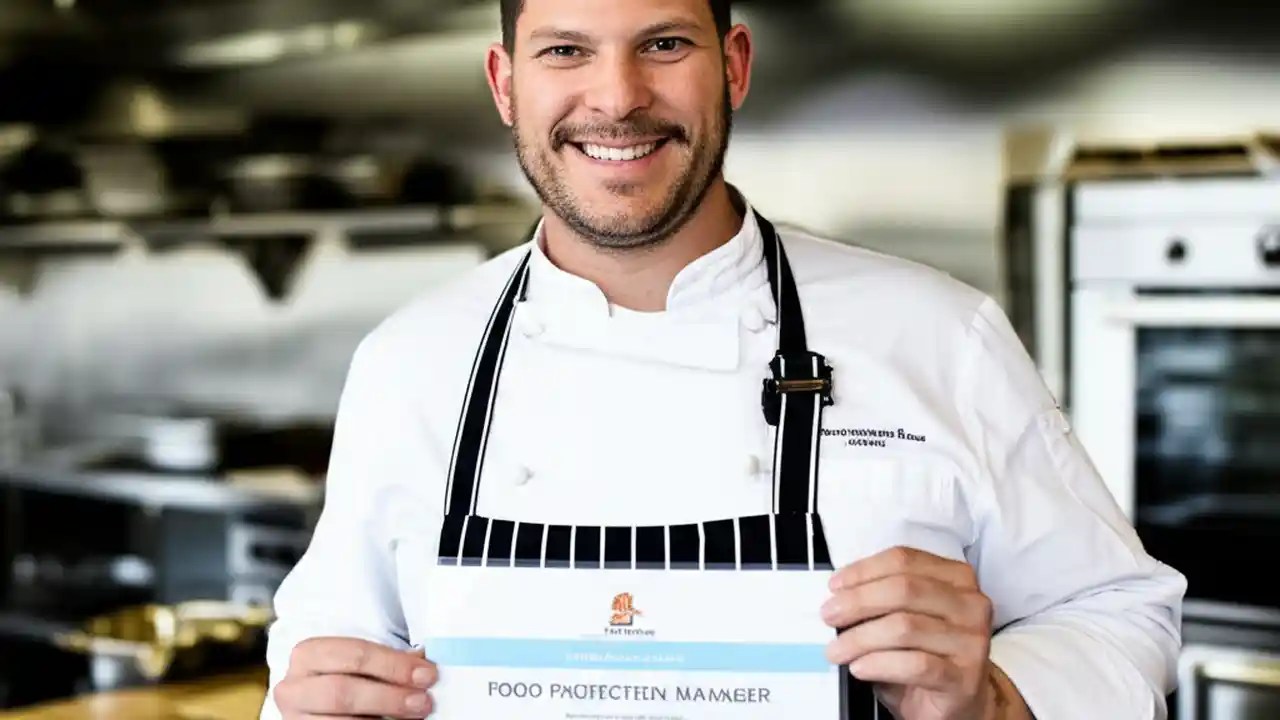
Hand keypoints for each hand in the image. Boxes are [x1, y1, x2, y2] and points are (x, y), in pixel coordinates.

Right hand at [273, 637, 437, 718]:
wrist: (316, 703)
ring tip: (411, 718)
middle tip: (423, 702)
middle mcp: (294, 688)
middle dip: (388, 698)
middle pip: (342, 692)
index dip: (393, 665)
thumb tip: (424, 664)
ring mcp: (294, 717)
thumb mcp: (360, 663)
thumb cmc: (345, 676)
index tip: (427, 674)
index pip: (354, 655)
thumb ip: (387, 661)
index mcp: (308, 654)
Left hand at [821, 547, 1028, 719]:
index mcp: (955, 578)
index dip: (863, 570)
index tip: (835, 586)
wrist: (959, 701)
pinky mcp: (965, 677)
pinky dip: (879, 664)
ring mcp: (972, 641)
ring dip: (860, 638)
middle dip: (858, 601)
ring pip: (905, 627)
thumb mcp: (905, 616)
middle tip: (829, 615)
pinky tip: (859, 668)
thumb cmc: (927, 653)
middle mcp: (970, 604)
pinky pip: (915, 665)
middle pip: (904, 589)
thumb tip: (837, 596)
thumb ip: (881, 598)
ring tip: (837, 650)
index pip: (904, 560)